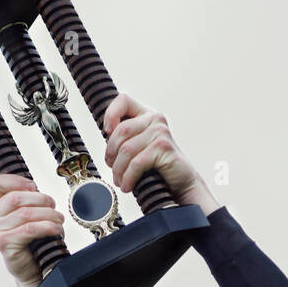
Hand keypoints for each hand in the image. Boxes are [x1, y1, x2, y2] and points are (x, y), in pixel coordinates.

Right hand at [0, 174, 64, 286]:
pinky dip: (47, 226)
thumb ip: (26, 200)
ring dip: (48, 214)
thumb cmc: (30, 240)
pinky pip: (30, 228)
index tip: (35, 187)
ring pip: (25, 213)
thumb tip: (38, 190)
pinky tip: (56, 228)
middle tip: (53, 206)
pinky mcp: (4, 242)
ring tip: (58, 219)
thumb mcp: (26, 215)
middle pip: (15, 197)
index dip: (18, 181)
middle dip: (40, 200)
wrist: (31, 267)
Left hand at [102, 93, 220, 215]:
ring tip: (120, 181)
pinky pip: (136, 163)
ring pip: (126, 150)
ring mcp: (160, 132)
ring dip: (119, 170)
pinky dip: (128, 177)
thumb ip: (126, 138)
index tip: (107, 132)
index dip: (111, 114)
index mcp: (147, 115)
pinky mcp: (163, 147)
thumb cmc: (159, 167)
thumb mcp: (139, 147)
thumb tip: (105, 135)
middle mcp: (155, 119)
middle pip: (120, 131)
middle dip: (111, 154)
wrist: (182, 184)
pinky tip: (128, 186)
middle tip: (113, 170)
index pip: (123, 101)